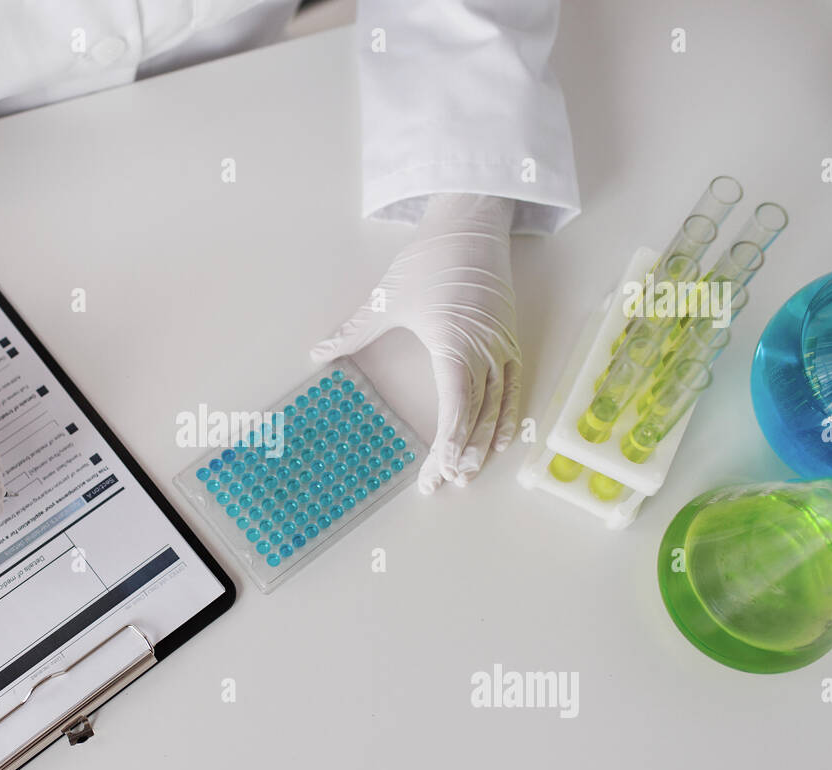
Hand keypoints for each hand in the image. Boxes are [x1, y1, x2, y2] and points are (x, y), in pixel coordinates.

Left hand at [311, 193, 520, 490]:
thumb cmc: (431, 259)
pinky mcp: (509, 338)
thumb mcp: (387, 297)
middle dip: (465, 454)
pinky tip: (499, 439)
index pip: (457, 408)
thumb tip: (318, 352)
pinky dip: (507, 416)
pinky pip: (514, 386)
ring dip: (486, 442)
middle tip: (448, 484)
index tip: (439, 472)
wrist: (471, 223)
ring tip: (470, 473)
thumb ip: (354, 331)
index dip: (450, 445)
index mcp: (456, 345)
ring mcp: (502, 345)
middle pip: (479, 416)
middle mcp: (485, 351)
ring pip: (500, 406)